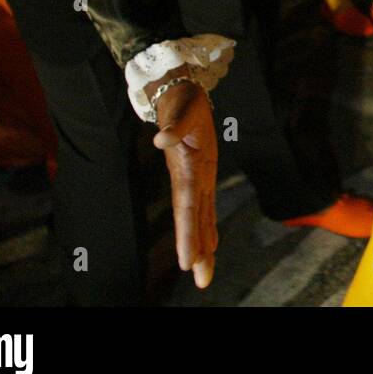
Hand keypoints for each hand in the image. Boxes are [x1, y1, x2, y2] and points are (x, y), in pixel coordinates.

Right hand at [152, 74, 217, 289]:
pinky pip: (205, 207)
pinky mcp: (203, 173)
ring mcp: (196, 178)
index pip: (187, 208)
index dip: (187, 234)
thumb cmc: (182, 103)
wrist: (180, 93)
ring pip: (199, 219)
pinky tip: (209, 247)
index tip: (187, 261)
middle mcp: (190, 179)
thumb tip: (163, 140)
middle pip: (193, 220)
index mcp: (186, 169)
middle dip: (195, 249)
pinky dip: (207, 227)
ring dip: (201, 246)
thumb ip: (173, 130)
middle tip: (201, 280)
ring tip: (203, 275)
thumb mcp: (181, 113)